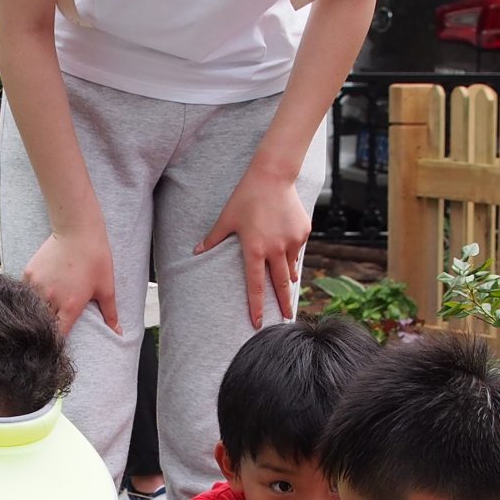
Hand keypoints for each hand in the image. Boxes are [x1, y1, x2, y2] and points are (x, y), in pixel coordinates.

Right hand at [22, 229, 119, 336]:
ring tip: (49, 303)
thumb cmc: (96, 258)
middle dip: (49, 324)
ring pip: (33, 307)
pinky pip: (26, 291)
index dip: (59, 339)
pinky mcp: (29, 273)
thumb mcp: (107, 288)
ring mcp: (37, 286)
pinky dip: (33, 293)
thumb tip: (119, 334)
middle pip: (44, 322)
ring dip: (40, 309)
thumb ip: (110, 314)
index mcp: (70, 306)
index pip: (59, 335)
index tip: (63, 337)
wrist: (77, 230)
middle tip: (56, 319)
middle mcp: (50, 298)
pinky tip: (42, 288)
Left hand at [194, 168, 309, 327]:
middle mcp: (275, 249)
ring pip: (291, 268)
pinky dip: (293, 255)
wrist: (273, 176)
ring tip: (288, 288)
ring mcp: (292, 241)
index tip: (257, 323)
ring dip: (288, 279)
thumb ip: (213, 238)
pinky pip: (298, 251)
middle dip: (284, 304)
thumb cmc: (246, 196)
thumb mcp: (226, 218)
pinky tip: (287, 250)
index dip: (256, 306)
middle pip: (281, 285)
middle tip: (286, 319)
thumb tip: (196, 251)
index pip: (255, 286)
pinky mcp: (303, 232)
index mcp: (254, 249)